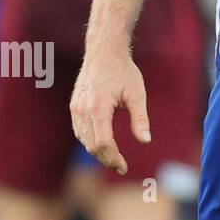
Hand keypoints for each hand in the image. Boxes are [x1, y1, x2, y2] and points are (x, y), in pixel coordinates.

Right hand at [70, 46, 150, 175]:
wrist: (104, 52)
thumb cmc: (124, 71)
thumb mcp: (137, 94)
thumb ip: (140, 118)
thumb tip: (146, 141)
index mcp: (99, 108)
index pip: (104, 143)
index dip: (114, 158)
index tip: (124, 167)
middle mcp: (83, 110)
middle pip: (92, 145)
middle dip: (106, 159)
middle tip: (121, 166)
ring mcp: (75, 108)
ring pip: (84, 140)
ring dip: (97, 152)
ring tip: (114, 157)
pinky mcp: (73, 106)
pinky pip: (79, 131)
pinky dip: (90, 141)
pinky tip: (102, 143)